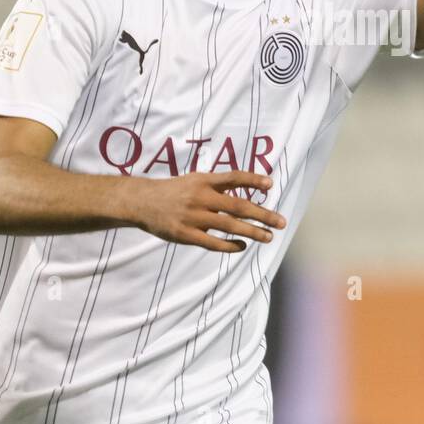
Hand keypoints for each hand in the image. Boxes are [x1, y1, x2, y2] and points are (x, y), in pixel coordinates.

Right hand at [132, 171, 285, 252]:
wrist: (143, 202)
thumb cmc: (175, 191)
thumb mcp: (195, 180)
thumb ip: (218, 185)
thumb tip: (247, 190)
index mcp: (203, 180)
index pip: (233, 177)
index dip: (252, 180)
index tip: (270, 185)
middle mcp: (201, 197)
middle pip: (238, 205)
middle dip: (262, 214)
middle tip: (281, 222)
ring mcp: (193, 217)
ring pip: (229, 226)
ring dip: (252, 232)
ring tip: (269, 236)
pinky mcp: (186, 234)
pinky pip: (213, 242)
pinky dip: (230, 245)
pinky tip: (243, 246)